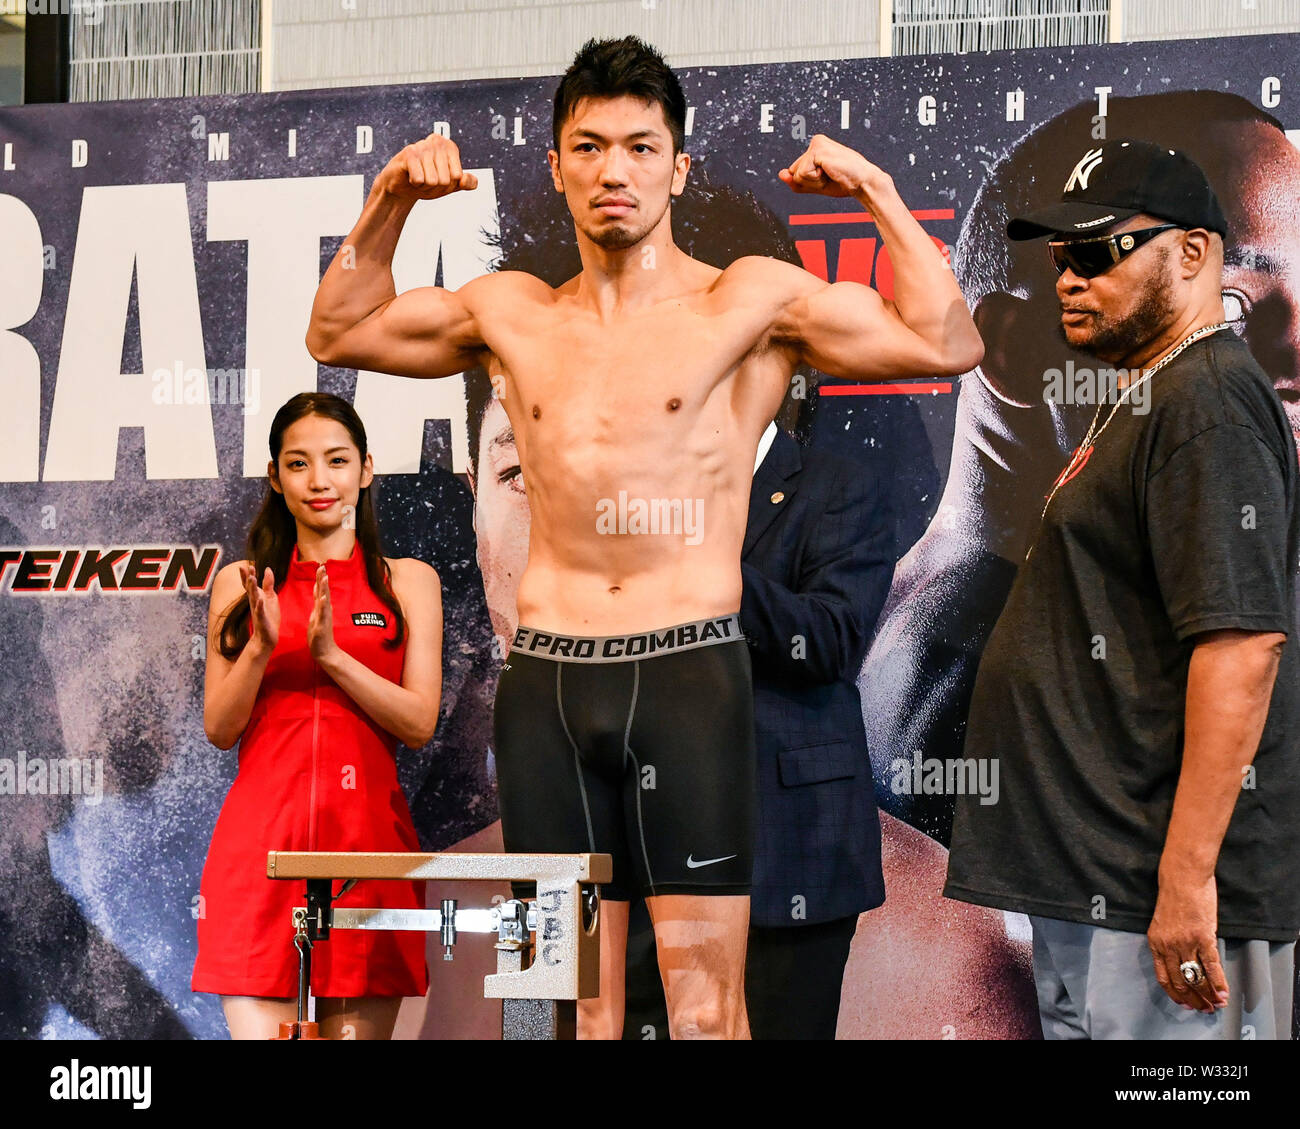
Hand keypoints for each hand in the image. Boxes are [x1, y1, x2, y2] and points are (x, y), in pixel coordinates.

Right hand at [240, 563, 279, 653]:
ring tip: (252, 578)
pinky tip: (260, 599)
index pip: (250, 584)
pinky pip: (260, 611)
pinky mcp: (262, 619)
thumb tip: (267, 569)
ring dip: (252, 588)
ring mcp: (257, 611)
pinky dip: (259, 605)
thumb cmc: (268, 616)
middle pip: (250, 589)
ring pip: (254, 598)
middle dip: (248, 578)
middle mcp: (254, 603)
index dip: (247, 575)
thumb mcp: (270, 597)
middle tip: (246, 567)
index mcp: (256, 597)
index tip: (247, 565)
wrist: (266, 636)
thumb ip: (268, 584)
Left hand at [306, 565, 338, 663]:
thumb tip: (319, 592)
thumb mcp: (316, 616)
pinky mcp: (322, 624)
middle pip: (323, 591)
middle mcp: (324, 610)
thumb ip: (318, 604)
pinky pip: (323, 613)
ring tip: (325, 577)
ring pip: (324, 599)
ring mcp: (324, 616)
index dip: (320, 578)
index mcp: (321, 608)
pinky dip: (324, 605)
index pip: (320, 590)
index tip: (320, 566)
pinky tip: (324, 598)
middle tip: (323, 566)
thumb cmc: (319, 635)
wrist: (325, 651)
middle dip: (323, 578)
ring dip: (325, 588)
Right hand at [374, 133, 477, 201]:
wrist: (402, 187)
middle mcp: (437, 142)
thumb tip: (471, 180)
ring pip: (433, 181)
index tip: (439, 177)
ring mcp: (423, 146)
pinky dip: (415, 184)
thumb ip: (466, 183)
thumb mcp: (450, 185)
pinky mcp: (409, 153)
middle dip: (435, 187)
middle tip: (426, 179)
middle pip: (446, 180)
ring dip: (424, 186)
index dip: (448, 184)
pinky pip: (420, 179)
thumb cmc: (426, 182)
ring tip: (418, 177)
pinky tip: (410, 176)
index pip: (458, 176)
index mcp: (450, 147)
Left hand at [779, 134, 884, 197]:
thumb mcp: (815, 184)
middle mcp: (815, 141)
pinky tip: (830, 172)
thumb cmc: (844, 182)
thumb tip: (780, 174)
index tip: (827, 177)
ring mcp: (816, 144)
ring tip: (831, 174)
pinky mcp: (818, 150)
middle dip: (809, 182)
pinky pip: (803, 174)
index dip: (808, 182)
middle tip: (830, 177)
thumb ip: (796, 181)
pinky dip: (816, 180)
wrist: (863, 182)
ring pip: (797, 174)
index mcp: (816, 146)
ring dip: (814, 182)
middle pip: (793, 172)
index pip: (795, 171)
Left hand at [1147, 872, 1229, 1013]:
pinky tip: (1224, 993)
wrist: (1182, 877)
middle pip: (1180, 981)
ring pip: (1196, 978)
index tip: (1184, 1004)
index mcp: (1155, 942)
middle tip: (1204, 1009)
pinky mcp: (1202, 937)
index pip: (1163, 976)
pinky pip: (1211, 966)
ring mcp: (1185, 942)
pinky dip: (1218, 983)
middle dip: (1193, 999)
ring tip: (1216, 1005)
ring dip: (1207, 995)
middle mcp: (1168, 946)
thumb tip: (1184, 961)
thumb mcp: (1163, 922)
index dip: (1175, 993)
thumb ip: (1170, 942)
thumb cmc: (1173, 896)